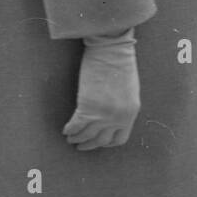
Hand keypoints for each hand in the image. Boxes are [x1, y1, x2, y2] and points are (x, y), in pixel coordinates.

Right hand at [63, 31, 139, 150]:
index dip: (106, 143)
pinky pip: (76, 125)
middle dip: (89, 145)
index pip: (119, 139)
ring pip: (87, 135)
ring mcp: (103, 114)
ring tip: (70, 138)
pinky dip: (70, 129)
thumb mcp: (129, 91)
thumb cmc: (121, 64)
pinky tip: (66, 130)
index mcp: (130, 113)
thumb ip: (121, 107)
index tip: (97, 142)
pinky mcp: (88, 107)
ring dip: (77, 138)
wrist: (112, 50)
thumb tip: (109, 117)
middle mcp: (118, 118)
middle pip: (101, 140)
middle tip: (80, 146)